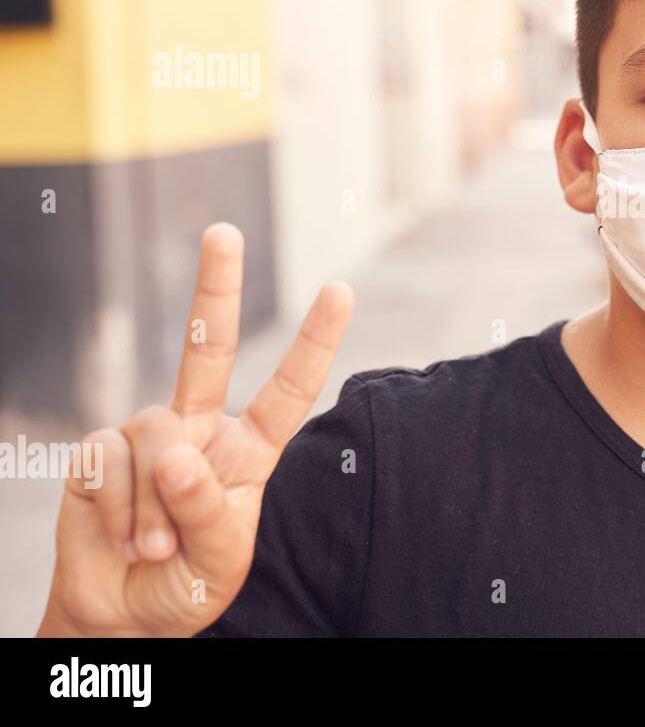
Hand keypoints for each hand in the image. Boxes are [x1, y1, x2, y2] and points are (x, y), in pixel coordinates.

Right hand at [37, 223, 354, 636]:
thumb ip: (209, 508)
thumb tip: (174, 452)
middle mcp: (200, 430)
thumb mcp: (222, 559)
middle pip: (209, 348)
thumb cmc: (189, 584)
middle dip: (215, 286)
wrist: (125, 615)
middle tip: (224, 231)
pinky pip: (110, 465)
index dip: (314, 340)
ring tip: (156, 549)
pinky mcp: (101, 453)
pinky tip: (122, 538)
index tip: (341, 288)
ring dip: (155, 508)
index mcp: (250, 450)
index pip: (288, 390)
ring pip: (155, 438)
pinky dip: (119, 511)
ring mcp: (149, 436)